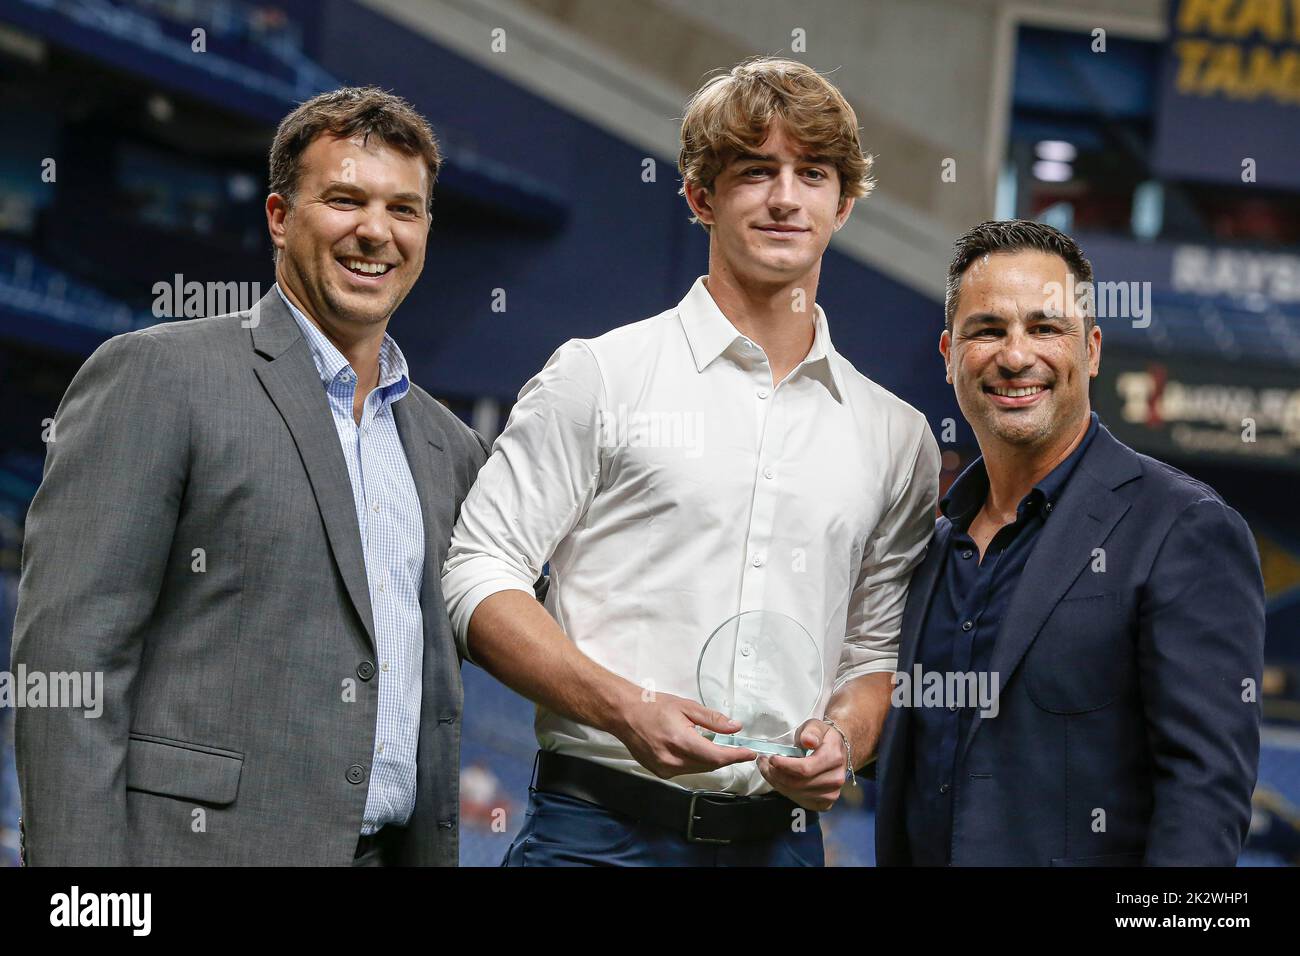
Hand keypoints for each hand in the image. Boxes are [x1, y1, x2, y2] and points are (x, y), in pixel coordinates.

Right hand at [615, 690, 756, 778]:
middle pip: (709, 765)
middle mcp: (673, 760)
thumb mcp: (686, 706)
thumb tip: (735, 728)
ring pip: (698, 769)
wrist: (625, 714)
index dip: (735, 756)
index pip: (716, 757)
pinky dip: (694, 762)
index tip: (749, 754)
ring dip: (709, 760)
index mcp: (680, 741)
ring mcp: (665, 769)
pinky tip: (692, 749)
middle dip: (724, 757)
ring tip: (710, 744)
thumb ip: (712, 720)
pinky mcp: (660, 772)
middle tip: (735, 747)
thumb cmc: (653, 706)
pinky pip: (685, 770)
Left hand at [756, 719, 846, 811]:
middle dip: (775, 774)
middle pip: (797, 784)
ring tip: (767, 769)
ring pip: (796, 793)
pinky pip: (799, 800)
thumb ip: (811, 731)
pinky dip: (785, 790)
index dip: (784, 766)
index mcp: (833, 758)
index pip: (804, 769)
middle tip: (762, 763)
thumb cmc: (823, 737)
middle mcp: (835, 779)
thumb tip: (808, 741)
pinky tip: (779, 779)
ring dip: (777, 782)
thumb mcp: (816, 726)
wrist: (838, 751)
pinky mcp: (825, 803)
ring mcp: (831, 794)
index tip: (771, 758)